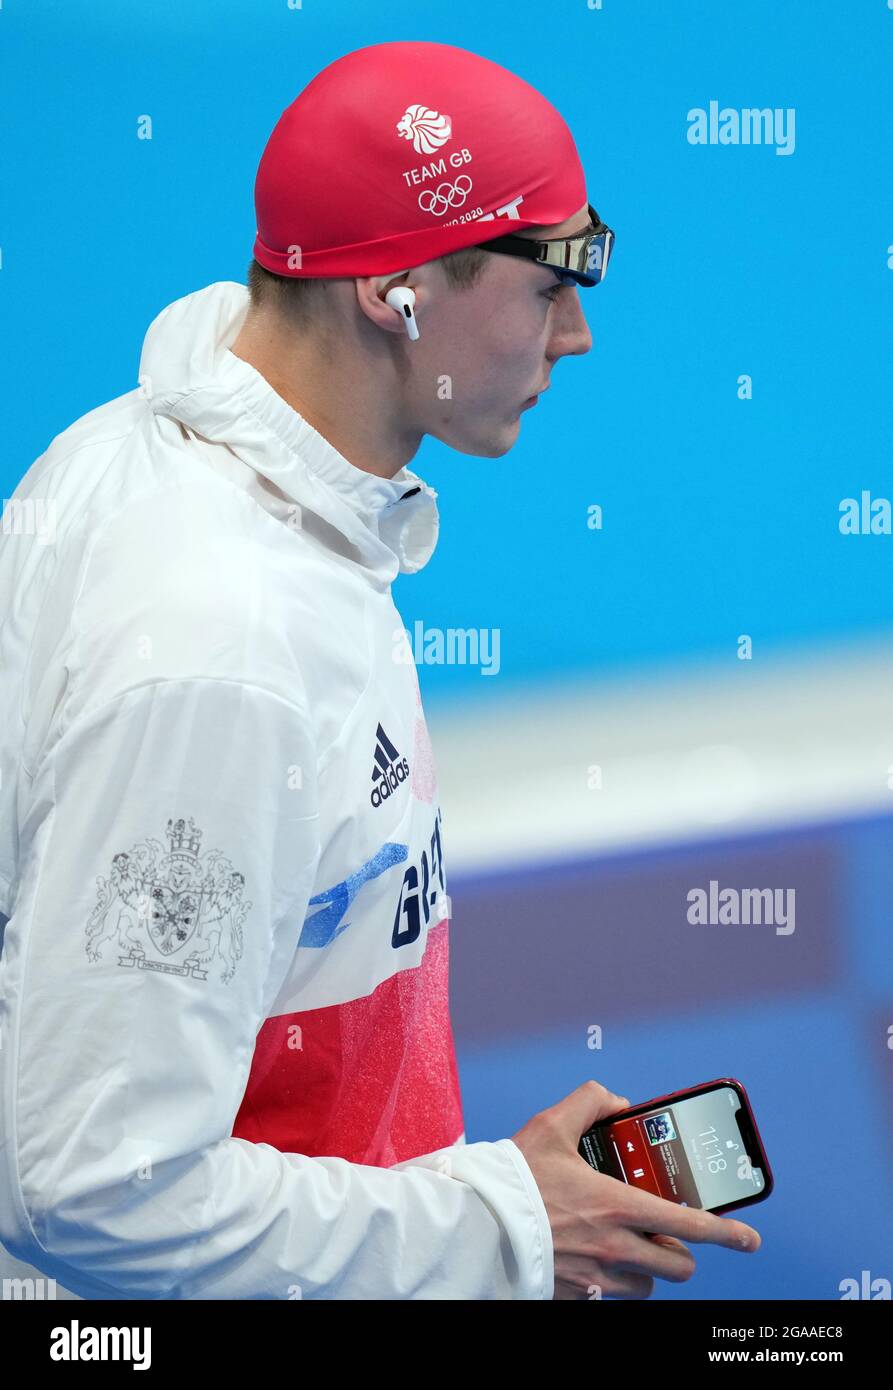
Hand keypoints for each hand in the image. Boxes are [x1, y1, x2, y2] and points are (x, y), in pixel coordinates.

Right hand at [511, 1079, 760, 1299]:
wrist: (475, 1226)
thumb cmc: (514, 1178)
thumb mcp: (551, 1125)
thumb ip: (590, 1102)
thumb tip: (617, 1101)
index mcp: (619, 1207)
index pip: (691, 1226)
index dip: (729, 1234)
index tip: (749, 1238)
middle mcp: (616, 1249)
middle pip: (678, 1267)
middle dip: (682, 1253)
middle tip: (667, 1235)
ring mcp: (596, 1279)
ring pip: (647, 1287)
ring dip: (646, 1270)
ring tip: (627, 1247)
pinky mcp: (575, 1296)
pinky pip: (609, 1297)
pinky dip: (611, 1282)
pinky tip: (591, 1259)